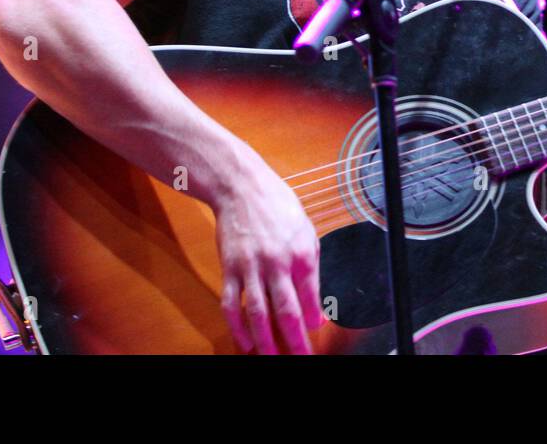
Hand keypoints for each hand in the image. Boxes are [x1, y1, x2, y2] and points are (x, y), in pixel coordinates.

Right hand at [212, 149, 325, 353]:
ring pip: (257, 314)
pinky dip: (237, 327)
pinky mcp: (229, 269)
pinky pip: (232, 304)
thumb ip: (312, 266)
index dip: (314, 319)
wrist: (242, 187)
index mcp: (301, 253)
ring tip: (271, 358)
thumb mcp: (306, 230)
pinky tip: (244, 342)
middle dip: (294, 340)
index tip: (316, 332)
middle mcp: (276, 263)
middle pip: (286, 311)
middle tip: (301, 358)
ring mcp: (250, 268)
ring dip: (265, 341)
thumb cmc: (278, 206)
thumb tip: (315, 301)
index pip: (311, 296)